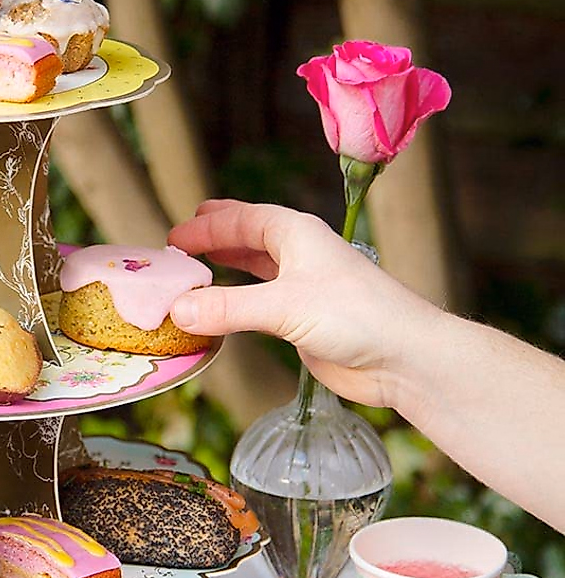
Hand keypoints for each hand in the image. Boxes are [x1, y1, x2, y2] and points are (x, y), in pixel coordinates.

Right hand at [167, 199, 445, 407]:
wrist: (402, 358)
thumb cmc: (357, 316)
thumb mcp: (284, 306)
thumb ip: (228, 308)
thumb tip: (177, 310)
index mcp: (297, 235)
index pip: (244, 219)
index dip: (209, 226)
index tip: (175, 238)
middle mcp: (299, 256)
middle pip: (251, 238)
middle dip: (218, 237)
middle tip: (183, 241)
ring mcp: (303, 289)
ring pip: (256, 270)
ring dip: (226, 270)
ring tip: (197, 271)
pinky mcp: (303, 321)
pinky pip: (258, 306)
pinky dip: (235, 306)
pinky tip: (221, 313)